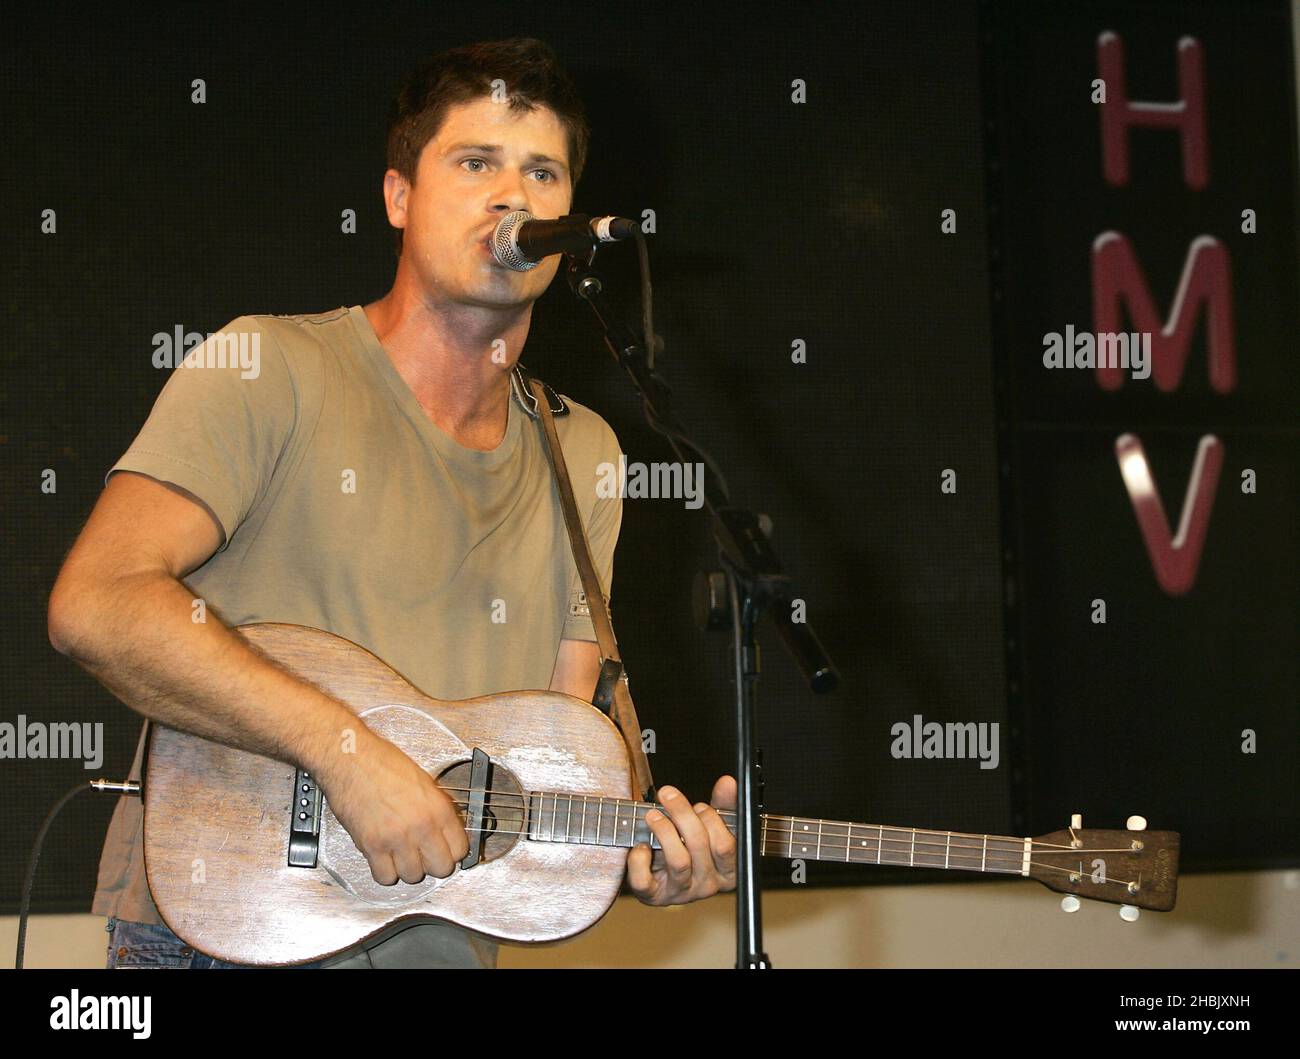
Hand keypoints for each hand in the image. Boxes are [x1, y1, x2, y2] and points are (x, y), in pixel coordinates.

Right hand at [315, 728, 469, 885]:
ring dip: (409, 868)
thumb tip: (444, 831)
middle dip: (435, 864)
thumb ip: (436, 809)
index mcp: (438, 808)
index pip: (460, 849)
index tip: (446, 849)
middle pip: (441, 868)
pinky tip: (385, 859)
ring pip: (413, 876)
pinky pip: (385, 877)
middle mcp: (421, 826)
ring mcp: (396, 839)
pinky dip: (385, 872)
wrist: (351, 759)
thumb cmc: (382, 763)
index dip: (453, 851)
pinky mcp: (371, 846)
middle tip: (426, 855)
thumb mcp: (423, 781)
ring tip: (403, 855)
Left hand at [627, 775, 736, 905]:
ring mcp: (681, 892)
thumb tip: (728, 783)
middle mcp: (707, 885)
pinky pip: (645, 881)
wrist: (665, 873)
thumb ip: (723, 805)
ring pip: (677, 862)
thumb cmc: (693, 846)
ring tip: (652, 814)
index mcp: (727, 870)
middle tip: (668, 795)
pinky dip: (639, 860)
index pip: (727, 846)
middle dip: (682, 814)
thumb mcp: (711, 825)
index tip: (700, 805)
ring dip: (663, 831)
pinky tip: (640, 845)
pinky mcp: (654, 896)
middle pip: (699, 846)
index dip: (712, 820)